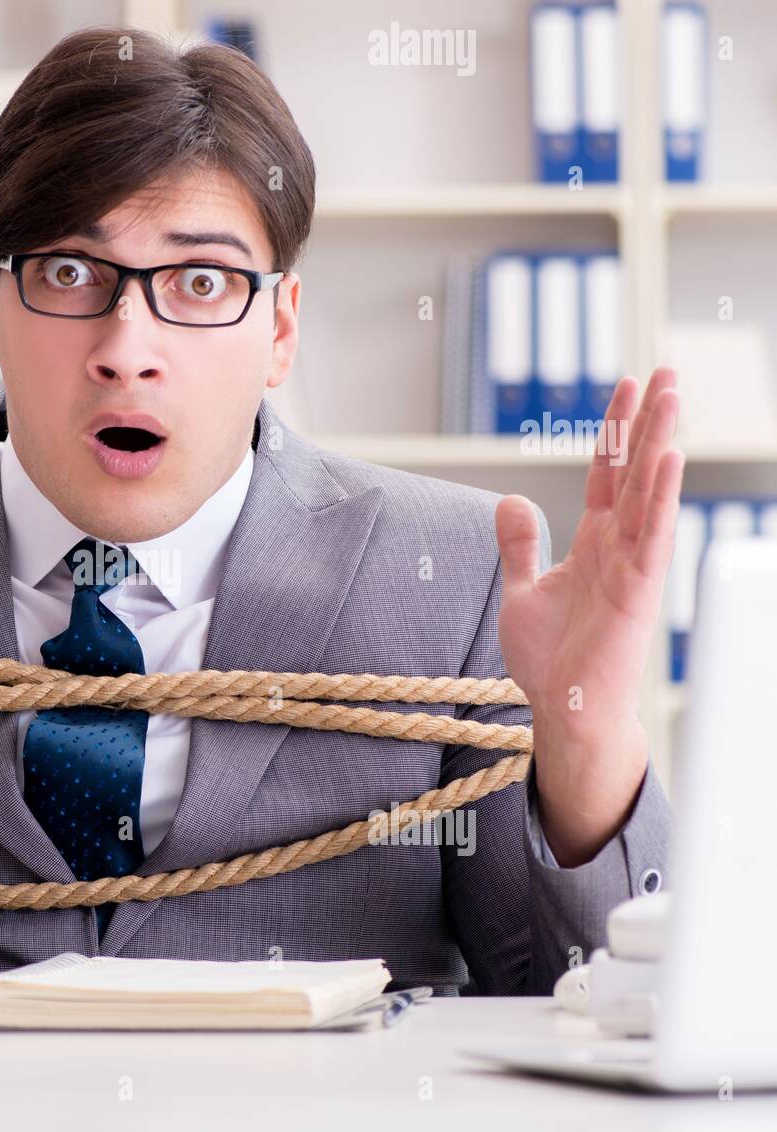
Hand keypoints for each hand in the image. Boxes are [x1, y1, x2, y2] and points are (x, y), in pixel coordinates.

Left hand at [494, 368, 684, 864]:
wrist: (562, 708)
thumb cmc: (549, 657)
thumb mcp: (521, 590)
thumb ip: (520, 545)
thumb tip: (511, 500)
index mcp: (592, 541)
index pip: (606, 472)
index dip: (613, 430)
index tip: (624, 386)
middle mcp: (617, 545)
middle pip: (635, 470)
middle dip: (647, 420)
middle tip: (664, 369)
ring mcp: (631, 564)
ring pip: (650, 491)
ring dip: (660, 441)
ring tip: (672, 392)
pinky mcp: (637, 590)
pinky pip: (652, 533)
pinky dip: (660, 495)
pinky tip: (668, 455)